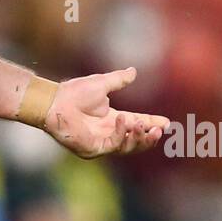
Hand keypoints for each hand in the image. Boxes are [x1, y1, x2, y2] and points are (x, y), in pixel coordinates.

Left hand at [42, 67, 168, 159]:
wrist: (54, 102)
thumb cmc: (73, 92)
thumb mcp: (102, 83)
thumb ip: (119, 80)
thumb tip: (133, 71)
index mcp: (111, 119)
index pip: (136, 124)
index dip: (151, 123)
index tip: (167, 123)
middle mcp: (108, 132)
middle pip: (136, 140)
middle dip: (149, 136)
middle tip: (160, 130)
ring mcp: (101, 142)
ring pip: (128, 147)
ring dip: (138, 136)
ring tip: (143, 125)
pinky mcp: (93, 149)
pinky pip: (114, 145)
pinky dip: (122, 133)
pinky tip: (124, 121)